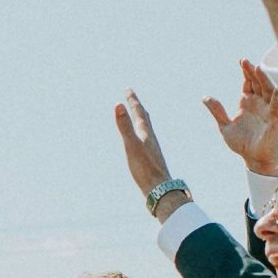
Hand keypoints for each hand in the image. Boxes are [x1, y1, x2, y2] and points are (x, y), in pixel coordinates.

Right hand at [115, 93, 183, 217]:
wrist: (160, 188)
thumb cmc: (145, 168)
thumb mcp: (131, 145)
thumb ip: (124, 126)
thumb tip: (118, 105)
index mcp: (146, 133)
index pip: (138, 112)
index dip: (132, 100)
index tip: (128, 89)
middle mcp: (151, 138)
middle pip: (145, 118)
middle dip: (137, 107)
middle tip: (133, 98)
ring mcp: (152, 148)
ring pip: (147, 129)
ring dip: (142, 120)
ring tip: (140, 116)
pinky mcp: (152, 158)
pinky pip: (147, 140)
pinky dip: (143, 134)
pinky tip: (144, 141)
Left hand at [203, 60, 277, 174]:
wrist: (253, 159)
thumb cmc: (242, 143)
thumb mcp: (225, 126)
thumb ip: (217, 111)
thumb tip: (205, 97)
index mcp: (247, 103)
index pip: (248, 83)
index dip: (245, 72)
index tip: (242, 60)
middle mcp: (259, 104)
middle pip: (257, 83)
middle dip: (253, 72)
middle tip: (246, 61)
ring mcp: (267, 111)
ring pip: (268, 91)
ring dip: (264, 80)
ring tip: (259, 69)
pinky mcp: (274, 120)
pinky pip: (276, 107)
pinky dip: (276, 98)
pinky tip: (275, 89)